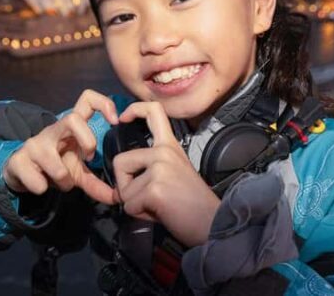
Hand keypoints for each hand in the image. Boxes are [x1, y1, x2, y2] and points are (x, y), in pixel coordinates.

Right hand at [2, 89, 117, 204]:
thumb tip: (117, 198)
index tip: (115, 122)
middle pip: (72, 118)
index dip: (104, 104)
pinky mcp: (18, 160)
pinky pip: (38, 182)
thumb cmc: (55, 166)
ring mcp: (34, 144)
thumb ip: (97, 183)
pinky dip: (43, 188)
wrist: (21, 174)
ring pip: (57, 165)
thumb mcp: (78, 173)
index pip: (87, 99)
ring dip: (64, 181)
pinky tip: (40, 185)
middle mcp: (52, 130)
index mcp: (70, 128)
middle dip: (87, 140)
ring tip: (62, 182)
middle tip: (89, 158)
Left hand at [112, 102, 220, 246]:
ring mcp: (160, 168)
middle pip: (120, 162)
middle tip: (148, 198)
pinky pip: (129, 205)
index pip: (153, 111)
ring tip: (159, 206)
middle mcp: (164, 152)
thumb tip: (120, 184)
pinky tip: (161, 213)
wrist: (213, 223)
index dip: (134, 110)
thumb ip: (149, 169)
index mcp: (170, 146)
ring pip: (124, 189)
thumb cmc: (193, 205)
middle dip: (125, 186)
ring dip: (135, 204)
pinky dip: (140, 215)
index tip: (123, 118)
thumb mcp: (173, 175)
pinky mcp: (155, 188)